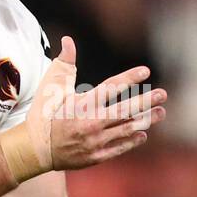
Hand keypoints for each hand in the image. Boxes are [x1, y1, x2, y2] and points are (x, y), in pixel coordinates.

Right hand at [27, 35, 167, 170]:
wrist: (34, 150)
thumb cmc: (43, 114)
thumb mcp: (51, 87)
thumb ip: (64, 63)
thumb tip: (68, 39)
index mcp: (81, 104)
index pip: (111, 87)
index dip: (129, 78)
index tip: (146, 70)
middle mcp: (90, 123)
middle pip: (125, 110)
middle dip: (146, 101)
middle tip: (163, 94)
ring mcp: (94, 142)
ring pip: (126, 129)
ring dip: (146, 120)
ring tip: (161, 112)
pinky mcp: (95, 157)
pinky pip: (119, 148)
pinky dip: (132, 140)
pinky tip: (143, 134)